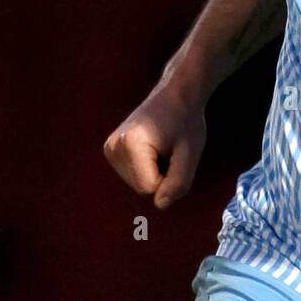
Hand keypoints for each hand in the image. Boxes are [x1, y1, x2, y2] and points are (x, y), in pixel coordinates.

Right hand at [103, 83, 206, 209]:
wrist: (175, 96)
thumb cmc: (186, 121)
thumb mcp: (191, 152)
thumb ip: (179, 182)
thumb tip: (160, 205)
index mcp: (131, 144)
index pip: (149, 188)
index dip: (169, 178)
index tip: (175, 153)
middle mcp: (113, 147)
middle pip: (141, 188)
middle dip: (161, 176)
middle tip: (169, 149)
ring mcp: (109, 149)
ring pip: (137, 185)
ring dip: (154, 172)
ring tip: (162, 147)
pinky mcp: (110, 151)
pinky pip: (133, 177)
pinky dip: (146, 169)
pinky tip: (153, 149)